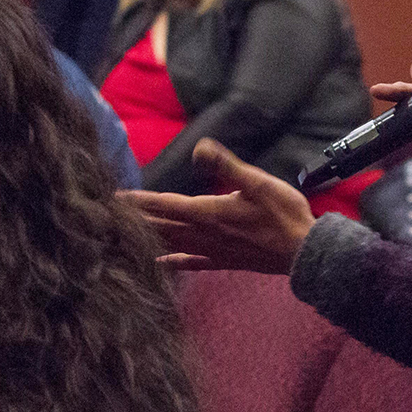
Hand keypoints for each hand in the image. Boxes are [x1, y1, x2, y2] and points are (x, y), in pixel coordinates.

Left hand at [121, 139, 314, 273]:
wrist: (304, 252)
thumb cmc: (284, 214)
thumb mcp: (258, 182)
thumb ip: (226, 165)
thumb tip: (200, 147)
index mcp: (210, 213)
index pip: (166, 205)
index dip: (138, 201)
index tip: (113, 199)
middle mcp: (205, 234)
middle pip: (161, 226)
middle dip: (134, 220)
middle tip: (107, 219)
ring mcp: (213, 251)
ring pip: (172, 244)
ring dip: (147, 239)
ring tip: (123, 237)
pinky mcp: (224, 261)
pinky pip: (192, 262)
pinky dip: (173, 262)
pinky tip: (160, 263)